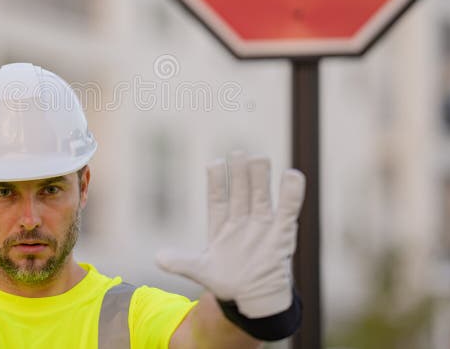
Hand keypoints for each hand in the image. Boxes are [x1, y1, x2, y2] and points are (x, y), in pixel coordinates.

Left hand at [156, 150, 304, 317]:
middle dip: (239, 173)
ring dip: (260, 178)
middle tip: (238, 153)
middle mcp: (241, 219)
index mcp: (220, 224)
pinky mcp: (281, 233)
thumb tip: (158, 258)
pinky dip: (290, 194)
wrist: (254, 297)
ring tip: (260, 158)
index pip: (217, 198)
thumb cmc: (226, 279)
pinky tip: (292, 175)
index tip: (214, 164)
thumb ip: (182, 262)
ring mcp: (262, 224)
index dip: (216, 181)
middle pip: (240, 191)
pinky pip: (287, 210)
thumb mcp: (201, 271)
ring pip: (261, 196)